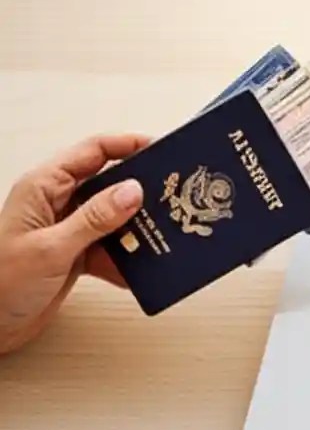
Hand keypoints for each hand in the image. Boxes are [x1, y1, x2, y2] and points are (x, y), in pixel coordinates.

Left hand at [0, 134, 147, 353]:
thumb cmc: (0, 283)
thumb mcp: (52, 249)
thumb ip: (95, 219)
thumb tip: (132, 191)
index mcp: (44, 187)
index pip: (94, 151)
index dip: (128, 146)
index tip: (161, 151)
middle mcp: (57, 202)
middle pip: (109, 182)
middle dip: (140, 189)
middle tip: (171, 195)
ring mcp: (67, 228)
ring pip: (114, 216)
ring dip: (136, 228)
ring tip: (161, 234)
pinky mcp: (75, 254)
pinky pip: (110, 247)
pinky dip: (126, 258)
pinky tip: (138, 269)